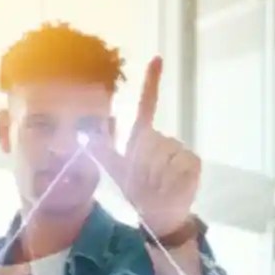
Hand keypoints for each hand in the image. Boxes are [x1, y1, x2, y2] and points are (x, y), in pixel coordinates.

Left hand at [96, 57, 200, 237]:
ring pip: (161, 155)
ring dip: (153, 175)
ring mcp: (179, 149)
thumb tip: (83, 133)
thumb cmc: (136, 191)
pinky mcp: (192, 162)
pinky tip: (169, 187)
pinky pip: (177, 165)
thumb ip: (101, 149)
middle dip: (142, 164)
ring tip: (155, 186)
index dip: (152, 82)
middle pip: (150, 141)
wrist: (157, 216)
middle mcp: (163, 139)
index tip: (157, 58)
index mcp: (144, 137)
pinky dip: (169, 179)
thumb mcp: (113, 169)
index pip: (148, 105)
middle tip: (142, 181)